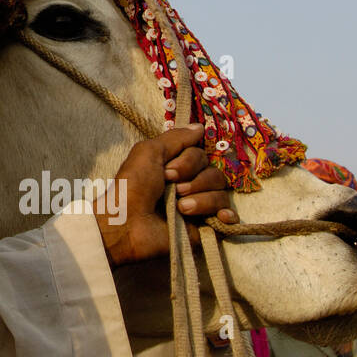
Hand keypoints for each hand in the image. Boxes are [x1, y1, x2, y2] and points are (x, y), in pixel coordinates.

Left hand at [94, 123, 237, 266]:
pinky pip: (229, 219)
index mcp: (177, 168)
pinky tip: (220, 218)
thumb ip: (175, 138)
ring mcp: (198, 208)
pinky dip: (228, 217)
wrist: (128, 223)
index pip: (202, 157)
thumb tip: (200, 127)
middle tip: (175, 190)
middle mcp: (190, 186)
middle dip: (195, 181)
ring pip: (221, 195)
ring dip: (202, 200)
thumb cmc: (133, 186)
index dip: (188, 163)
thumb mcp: (148, 152)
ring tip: (180, 209)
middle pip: (215, 175)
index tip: (167, 172)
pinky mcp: (204, 229)